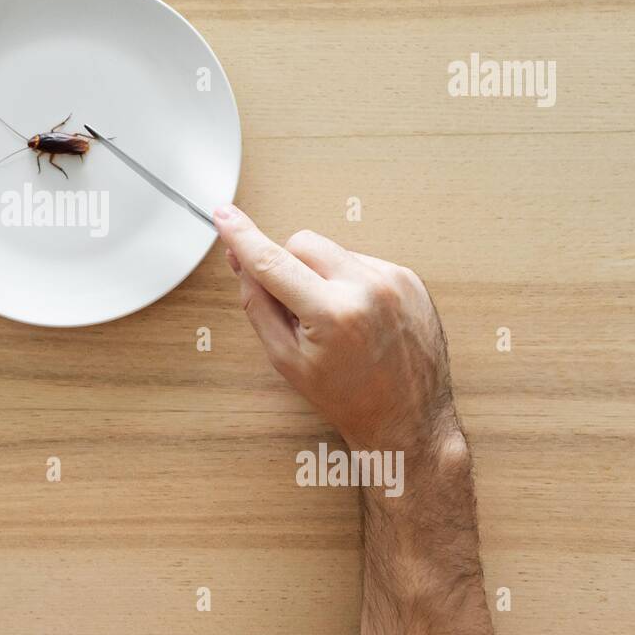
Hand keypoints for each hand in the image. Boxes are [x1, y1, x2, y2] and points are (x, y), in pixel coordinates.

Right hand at [213, 205, 455, 452]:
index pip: (273, 262)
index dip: (242, 236)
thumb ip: (258, 306)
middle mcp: (368, 289)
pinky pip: (360, 261)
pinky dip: (347, 281)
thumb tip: (241, 261)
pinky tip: (356, 315)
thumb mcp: (287, 360)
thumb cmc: (348, 397)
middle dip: (287, 265)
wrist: (408, 418)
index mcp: (333, 314)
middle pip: (302, 242)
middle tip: (294, 306)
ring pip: (331, 250)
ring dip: (320, 274)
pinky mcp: (409, 278)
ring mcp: (394, 280)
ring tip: (333, 319)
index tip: (225, 216)